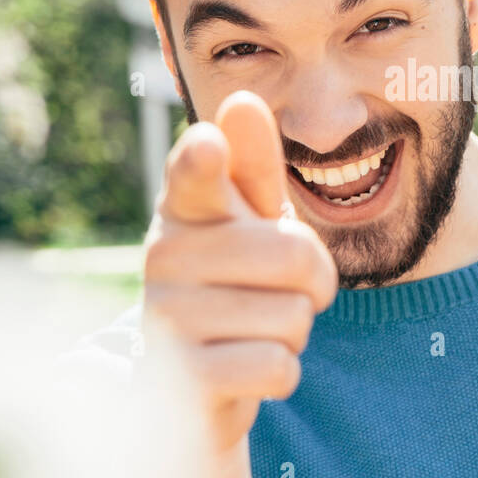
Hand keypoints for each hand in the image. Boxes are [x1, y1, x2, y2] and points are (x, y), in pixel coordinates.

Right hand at [142, 91, 337, 477]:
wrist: (196, 378)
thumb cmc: (234, 278)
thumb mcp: (249, 218)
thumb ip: (252, 164)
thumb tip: (242, 98)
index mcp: (185, 208)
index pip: (195, 175)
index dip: (205, 161)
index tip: (207, 145)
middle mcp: (164, 256)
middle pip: (296, 254)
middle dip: (313, 282)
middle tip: (279, 290)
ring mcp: (166, 317)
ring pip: (294, 316)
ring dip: (293, 330)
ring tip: (253, 328)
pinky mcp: (182, 378)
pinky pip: (278, 366)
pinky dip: (280, 373)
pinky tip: (243, 367)